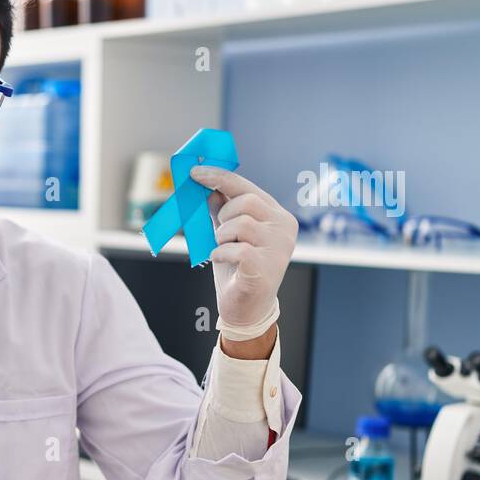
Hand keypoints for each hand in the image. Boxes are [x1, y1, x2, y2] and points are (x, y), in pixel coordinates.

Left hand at [189, 165, 297, 335]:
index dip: (219, 177)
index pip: (247, 187)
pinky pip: (235, 249)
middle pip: (245, 202)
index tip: (194, 172)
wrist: (246, 308)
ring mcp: (280, 247)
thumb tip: (206, 184)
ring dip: (221, 237)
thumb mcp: (227, 233)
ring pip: (240, 224)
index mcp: (277, 215)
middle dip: (223, 216)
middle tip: (220, 234)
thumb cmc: (237, 267)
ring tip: (224, 250)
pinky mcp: (267, 266)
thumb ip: (220, 209)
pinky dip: (221, 254)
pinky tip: (222, 261)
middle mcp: (285, 227)